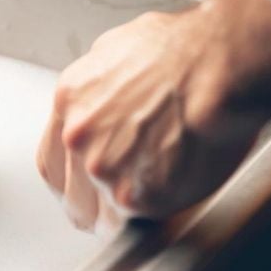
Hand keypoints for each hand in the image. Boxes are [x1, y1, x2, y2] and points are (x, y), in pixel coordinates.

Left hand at [37, 8, 257, 230]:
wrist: (217, 65)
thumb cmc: (184, 50)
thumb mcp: (117, 49)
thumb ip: (101, 87)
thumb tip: (108, 99)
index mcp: (69, 100)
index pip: (52, 159)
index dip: (70, 181)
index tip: (82, 191)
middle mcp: (76, 136)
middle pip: (72, 193)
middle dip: (92, 205)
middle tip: (115, 209)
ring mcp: (101, 169)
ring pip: (103, 213)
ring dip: (123, 214)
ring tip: (152, 200)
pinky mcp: (133, 195)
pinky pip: (139, 220)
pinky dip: (155, 214)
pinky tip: (171, 197)